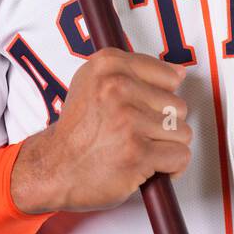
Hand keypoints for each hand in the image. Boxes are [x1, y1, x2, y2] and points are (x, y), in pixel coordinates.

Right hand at [10, 47, 191, 214]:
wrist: (51, 167)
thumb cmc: (77, 131)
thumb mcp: (93, 83)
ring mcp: (128, 120)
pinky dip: (170, 168)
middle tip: (136, 134)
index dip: (161, 98)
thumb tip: (178, 73)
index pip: (170, 75)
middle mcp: (117, 87)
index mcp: (108, 65)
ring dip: (166, 147)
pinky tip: (148, 166)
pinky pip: (180, 156)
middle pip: (178, 106)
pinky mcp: (137, 152)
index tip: (144, 109)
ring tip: (140, 149)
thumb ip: (133, 73)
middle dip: (163, 125)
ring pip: (182, 132)